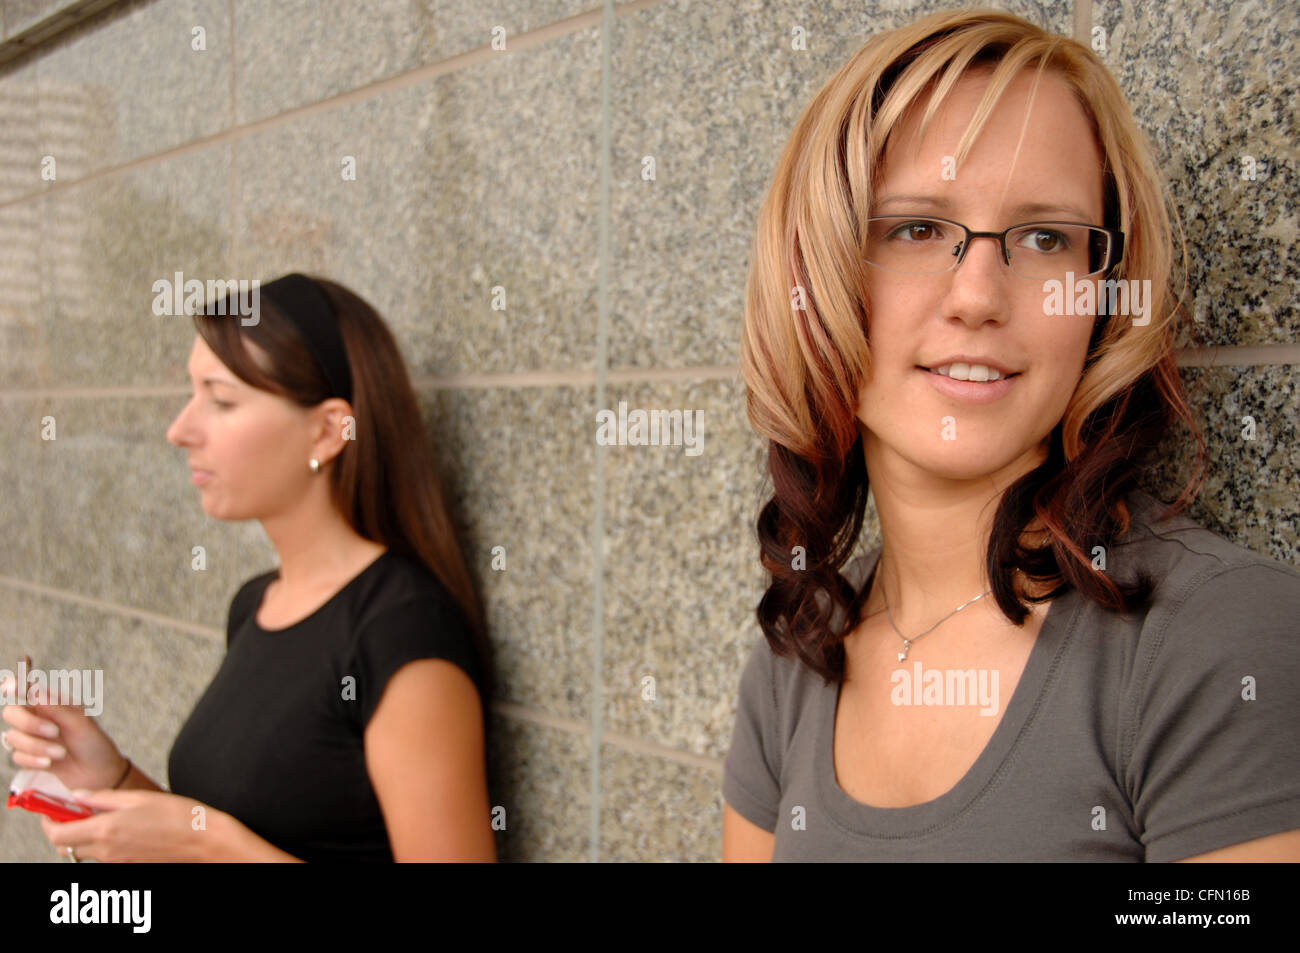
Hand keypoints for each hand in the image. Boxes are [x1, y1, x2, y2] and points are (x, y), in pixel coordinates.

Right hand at [1, 673, 128, 791]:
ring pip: (12, 737)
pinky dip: (34, 760)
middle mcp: (36, 718)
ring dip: (37, 746)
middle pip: (11, 713)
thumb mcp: (79, 722)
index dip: (13, 686)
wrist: (99, 774)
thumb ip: (54, 706)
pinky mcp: (28, 758)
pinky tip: (50, 763)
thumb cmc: (93, 742)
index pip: (24, 690)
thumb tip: (32, 688)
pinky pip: (17, 757)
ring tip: (62, 753)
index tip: (9, 686)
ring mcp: (31, 738)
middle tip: (54, 731)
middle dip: (28, 723)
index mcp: (50, 704)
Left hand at [40, 789, 216, 862]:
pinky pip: (104, 857)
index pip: (59, 835)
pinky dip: (102, 844)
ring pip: (85, 852)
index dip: (48, 824)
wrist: (204, 840)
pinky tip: (120, 828)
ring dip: (84, 837)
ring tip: (100, 817)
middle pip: (68, 847)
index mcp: (106, 830)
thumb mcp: (139, 797)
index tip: (49, 812)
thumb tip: (78, 795)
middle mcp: (107, 851)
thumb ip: (103, 797)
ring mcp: (117, 861)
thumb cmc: (179, 816)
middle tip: (74, 812)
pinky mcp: (128, 865)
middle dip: (64, 830)